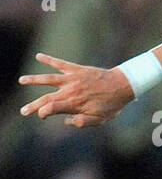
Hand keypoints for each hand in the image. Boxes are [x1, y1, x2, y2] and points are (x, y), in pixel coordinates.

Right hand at [19, 54, 134, 127]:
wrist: (123, 86)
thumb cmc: (112, 105)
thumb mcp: (100, 119)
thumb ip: (82, 122)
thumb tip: (66, 121)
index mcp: (74, 104)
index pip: (51, 108)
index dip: (43, 112)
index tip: (41, 116)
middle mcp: (70, 91)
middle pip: (46, 97)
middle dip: (33, 105)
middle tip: (23, 111)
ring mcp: (72, 79)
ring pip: (48, 79)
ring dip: (34, 79)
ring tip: (21, 80)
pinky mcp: (77, 69)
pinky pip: (60, 63)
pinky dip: (49, 59)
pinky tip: (39, 56)